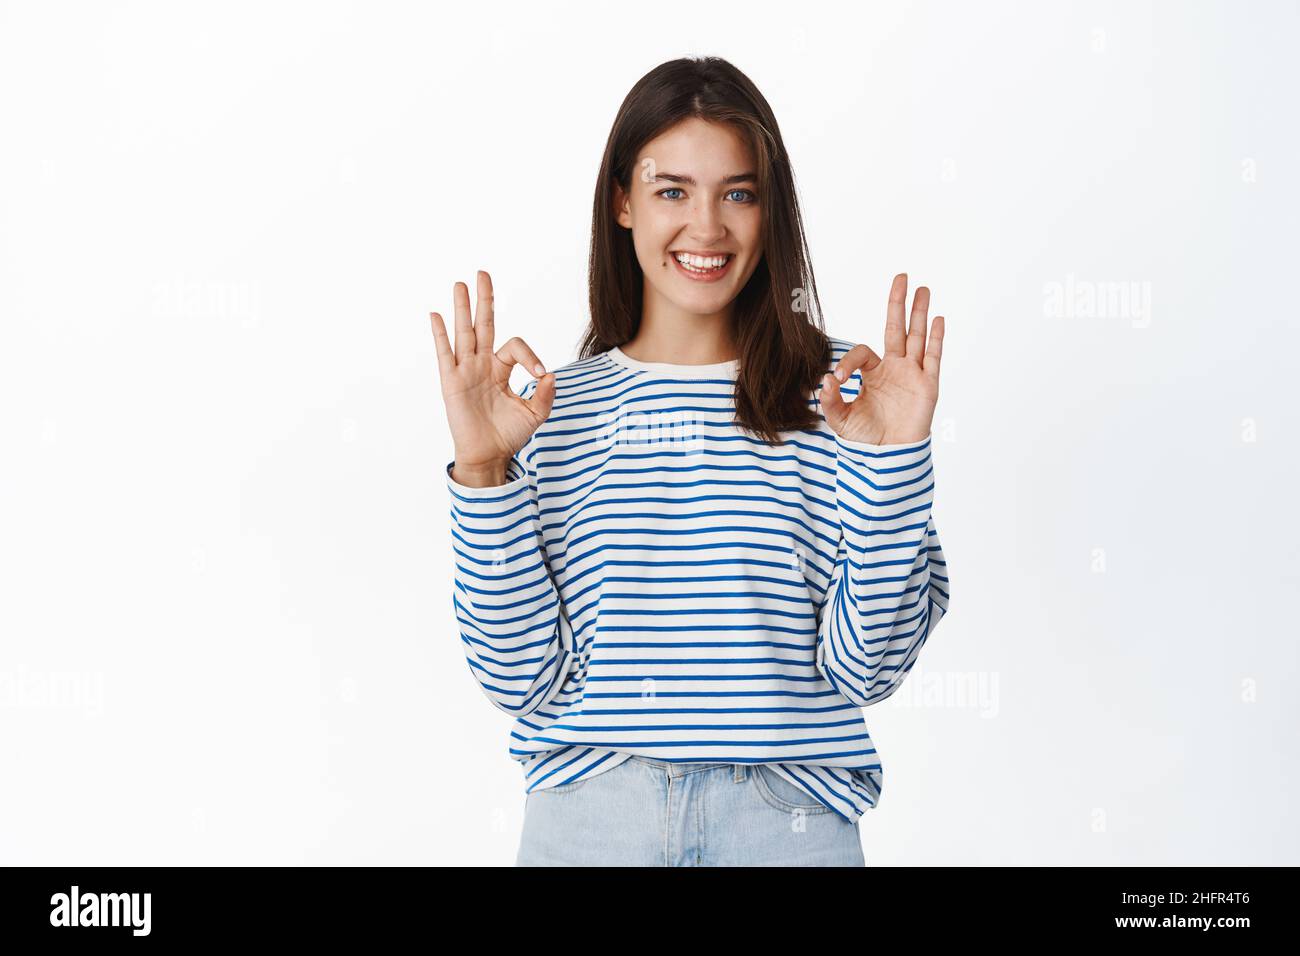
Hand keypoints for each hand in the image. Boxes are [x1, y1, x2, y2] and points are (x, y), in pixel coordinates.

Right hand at [429, 270, 554, 477]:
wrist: (489, 455)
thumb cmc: (509, 434)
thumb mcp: (535, 414)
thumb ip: (545, 394)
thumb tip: (549, 374)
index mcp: (501, 369)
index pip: (515, 347)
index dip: (530, 356)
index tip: (539, 376)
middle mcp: (482, 365)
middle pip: (483, 325)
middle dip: (484, 300)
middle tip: (483, 273)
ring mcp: (465, 371)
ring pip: (464, 333)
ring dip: (462, 308)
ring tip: (460, 284)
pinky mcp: (450, 382)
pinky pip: (444, 354)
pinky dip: (440, 335)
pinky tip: (436, 315)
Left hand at [820, 273, 943, 445]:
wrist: (889, 457)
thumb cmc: (866, 438)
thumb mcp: (841, 419)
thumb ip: (831, 401)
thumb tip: (824, 380)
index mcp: (874, 374)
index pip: (862, 352)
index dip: (847, 363)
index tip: (837, 381)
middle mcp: (895, 369)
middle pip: (897, 328)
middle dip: (898, 304)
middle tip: (901, 277)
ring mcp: (913, 375)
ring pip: (917, 337)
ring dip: (920, 313)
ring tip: (922, 288)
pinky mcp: (928, 386)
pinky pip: (933, 358)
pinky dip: (936, 339)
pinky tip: (937, 319)